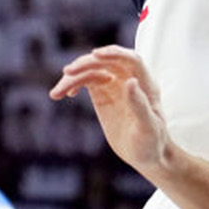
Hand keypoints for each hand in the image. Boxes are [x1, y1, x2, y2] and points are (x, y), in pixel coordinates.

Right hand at [50, 46, 169, 172]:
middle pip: (106, 61)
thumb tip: (130, 81)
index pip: (131, 59)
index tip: (95, 54)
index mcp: (146, 84)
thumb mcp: (148, 127)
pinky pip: (86, 81)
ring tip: (56, 93)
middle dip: (86, 64)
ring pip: (92, 70)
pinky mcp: (103, 94)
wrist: (146, 155)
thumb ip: (140, 105)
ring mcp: (115, 85)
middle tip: (67, 73)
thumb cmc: (152, 142)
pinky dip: (74, 84)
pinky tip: (65, 93)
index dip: (114, 53)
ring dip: (73, 77)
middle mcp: (129, 79)